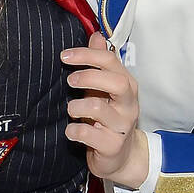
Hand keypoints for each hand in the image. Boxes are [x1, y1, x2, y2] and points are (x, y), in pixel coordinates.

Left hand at [61, 31, 148, 189]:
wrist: (120, 157)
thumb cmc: (108, 118)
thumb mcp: (103, 89)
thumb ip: (100, 64)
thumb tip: (96, 35)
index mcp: (126, 86)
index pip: (111, 61)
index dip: (87, 55)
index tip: (64, 56)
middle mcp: (128, 104)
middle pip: (116, 82)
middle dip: (89, 76)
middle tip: (70, 80)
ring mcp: (122, 126)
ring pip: (98, 108)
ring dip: (76, 107)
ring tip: (72, 110)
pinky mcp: (112, 146)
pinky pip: (89, 134)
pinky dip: (74, 130)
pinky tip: (72, 131)